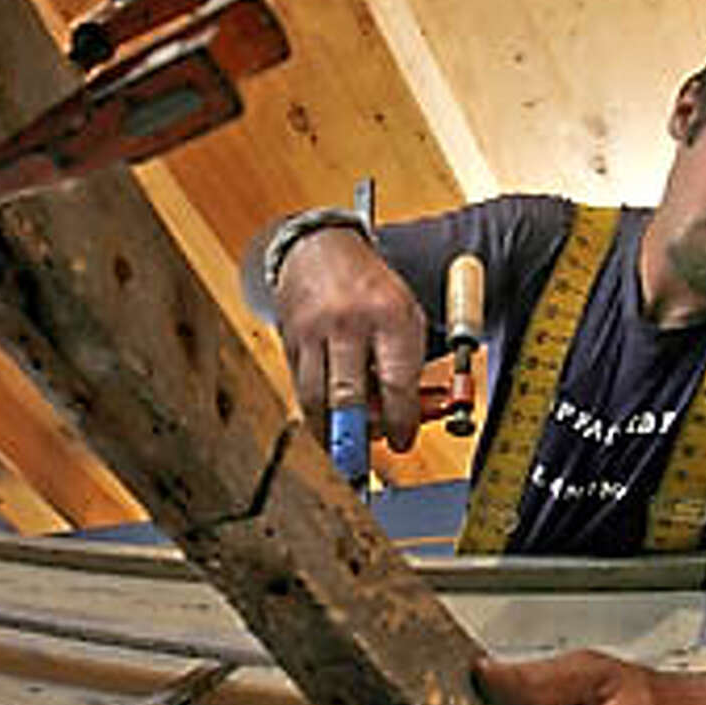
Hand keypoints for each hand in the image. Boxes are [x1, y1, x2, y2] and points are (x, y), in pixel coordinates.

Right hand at [275, 228, 426, 451]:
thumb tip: (417, 417)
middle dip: (362, 436)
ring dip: (333, 433)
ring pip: (316, 400)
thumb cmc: (372, 291)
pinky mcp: (288, 344)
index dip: (403, 421)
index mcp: (388, 314)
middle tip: (371, 454)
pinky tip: (334, 418)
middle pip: (350, 397)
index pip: (396, 381)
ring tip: (348, 444)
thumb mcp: (407, 318)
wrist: (319, 250)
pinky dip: (318, 413)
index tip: (404, 440)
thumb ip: (412, 369)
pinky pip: (301, 391)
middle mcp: (347, 323)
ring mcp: (312, 333)